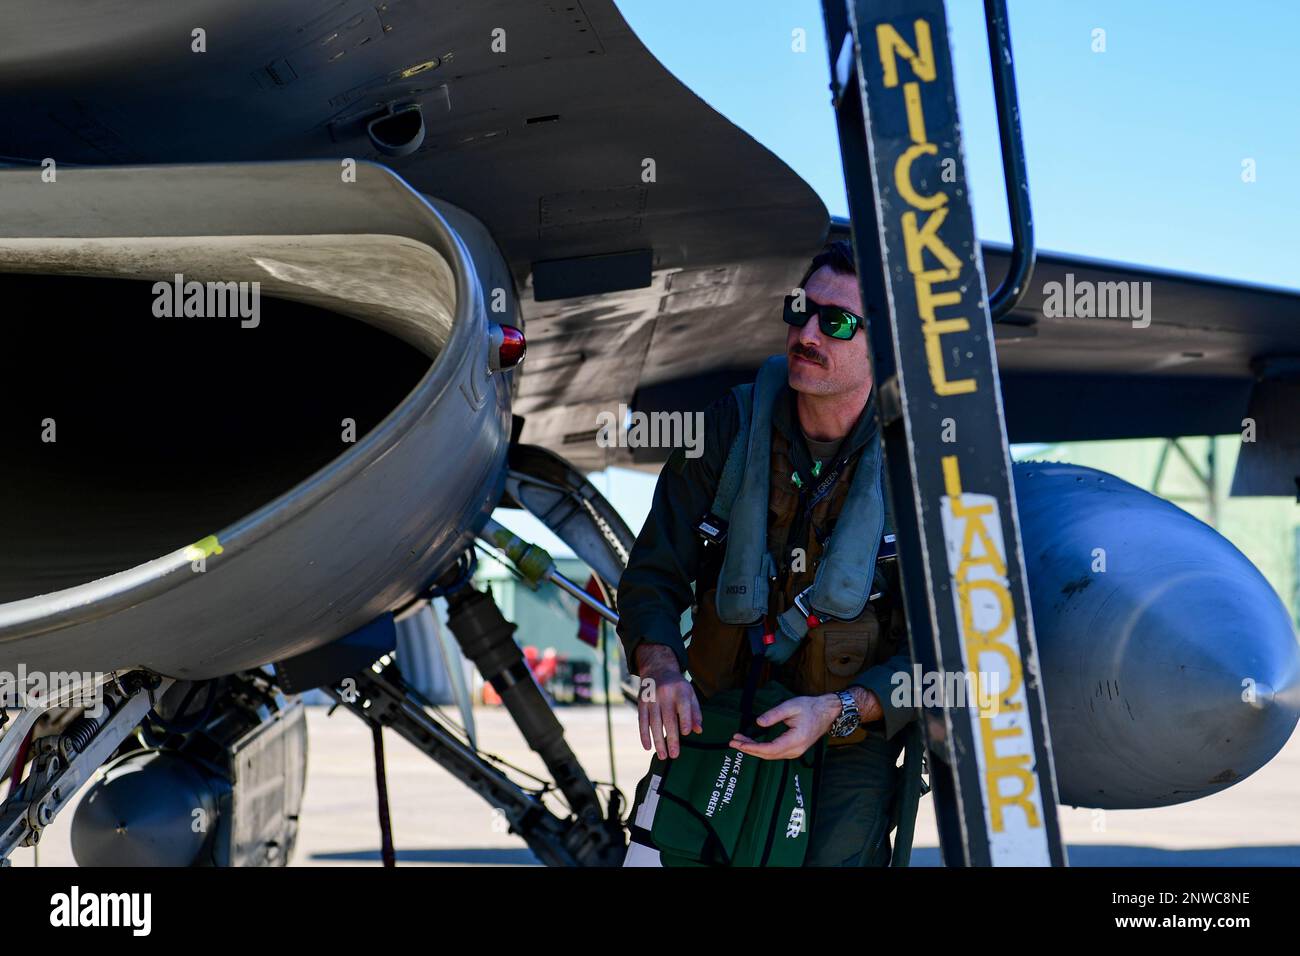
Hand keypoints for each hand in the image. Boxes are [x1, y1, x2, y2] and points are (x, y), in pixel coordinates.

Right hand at [635, 643, 701, 759]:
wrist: (657, 669)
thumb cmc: (678, 686)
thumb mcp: (690, 694)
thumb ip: (695, 712)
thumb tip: (698, 730)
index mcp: (680, 690)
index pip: (683, 705)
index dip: (685, 719)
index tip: (686, 733)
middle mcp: (664, 694)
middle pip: (668, 719)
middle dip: (671, 738)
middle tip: (675, 755)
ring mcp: (651, 698)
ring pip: (654, 723)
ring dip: (658, 741)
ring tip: (663, 756)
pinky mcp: (641, 703)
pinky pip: (642, 721)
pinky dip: (644, 735)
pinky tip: (647, 747)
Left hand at [730, 687, 881, 759]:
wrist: (827, 712)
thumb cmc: (810, 707)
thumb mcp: (791, 706)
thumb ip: (774, 714)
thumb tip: (759, 722)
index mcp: (796, 740)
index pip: (769, 749)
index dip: (752, 747)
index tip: (738, 742)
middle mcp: (795, 750)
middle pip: (768, 755)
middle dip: (749, 749)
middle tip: (733, 741)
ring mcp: (795, 751)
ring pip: (771, 755)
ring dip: (754, 749)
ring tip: (739, 740)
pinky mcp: (794, 749)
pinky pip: (775, 753)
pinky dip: (762, 749)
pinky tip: (752, 743)